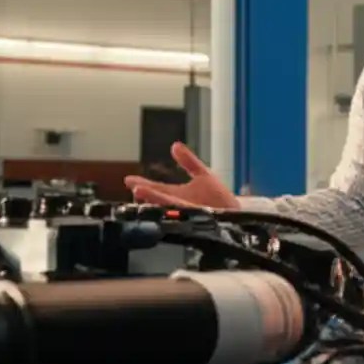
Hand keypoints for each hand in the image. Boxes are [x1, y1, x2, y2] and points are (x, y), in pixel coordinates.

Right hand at [124, 141, 239, 209]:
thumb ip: (189, 162)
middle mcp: (179, 205)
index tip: (128, 180)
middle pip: (160, 199)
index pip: (157, 189)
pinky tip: (170, 203)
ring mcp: (188, 213)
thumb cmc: (218, 199)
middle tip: (134, 187)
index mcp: (177, 195)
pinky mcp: (199, 218)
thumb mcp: (202, 175)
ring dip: (157, 200)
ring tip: (142, 192)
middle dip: (147, 193)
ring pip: (170, 207)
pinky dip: (177, 207)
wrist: (235, 214)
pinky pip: (186, 212)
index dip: (144, 184)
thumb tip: (174, 145)